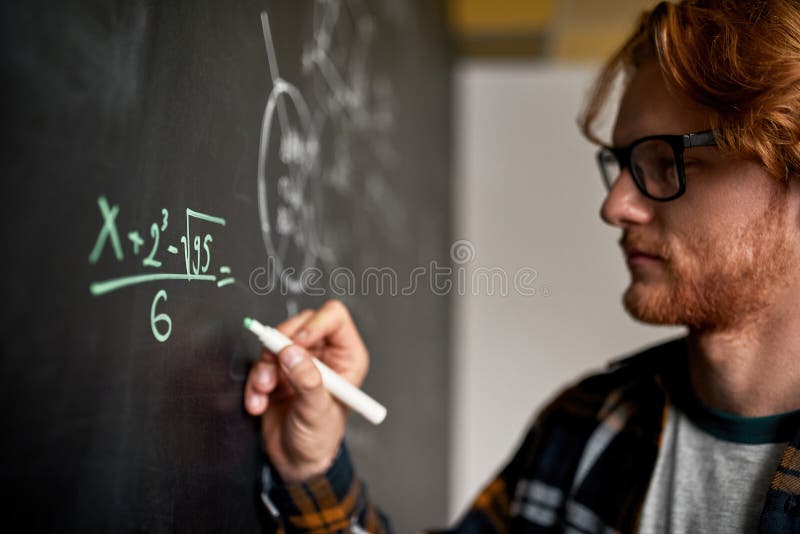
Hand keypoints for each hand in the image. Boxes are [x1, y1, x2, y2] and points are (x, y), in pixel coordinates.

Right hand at [244, 300, 368, 482]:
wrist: (296, 462)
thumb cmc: (320, 438)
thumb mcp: (318, 410)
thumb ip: (307, 380)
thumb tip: (291, 352)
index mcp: (346, 356)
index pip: (333, 317)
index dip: (314, 324)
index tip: (297, 342)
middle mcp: (323, 354)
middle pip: (299, 323)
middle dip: (281, 344)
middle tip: (274, 363)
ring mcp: (298, 362)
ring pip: (275, 342)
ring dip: (264, 367)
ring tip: (265, 390)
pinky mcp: (276, 373)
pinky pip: (259, 364)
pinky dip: (254, 383)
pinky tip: (258, 403)